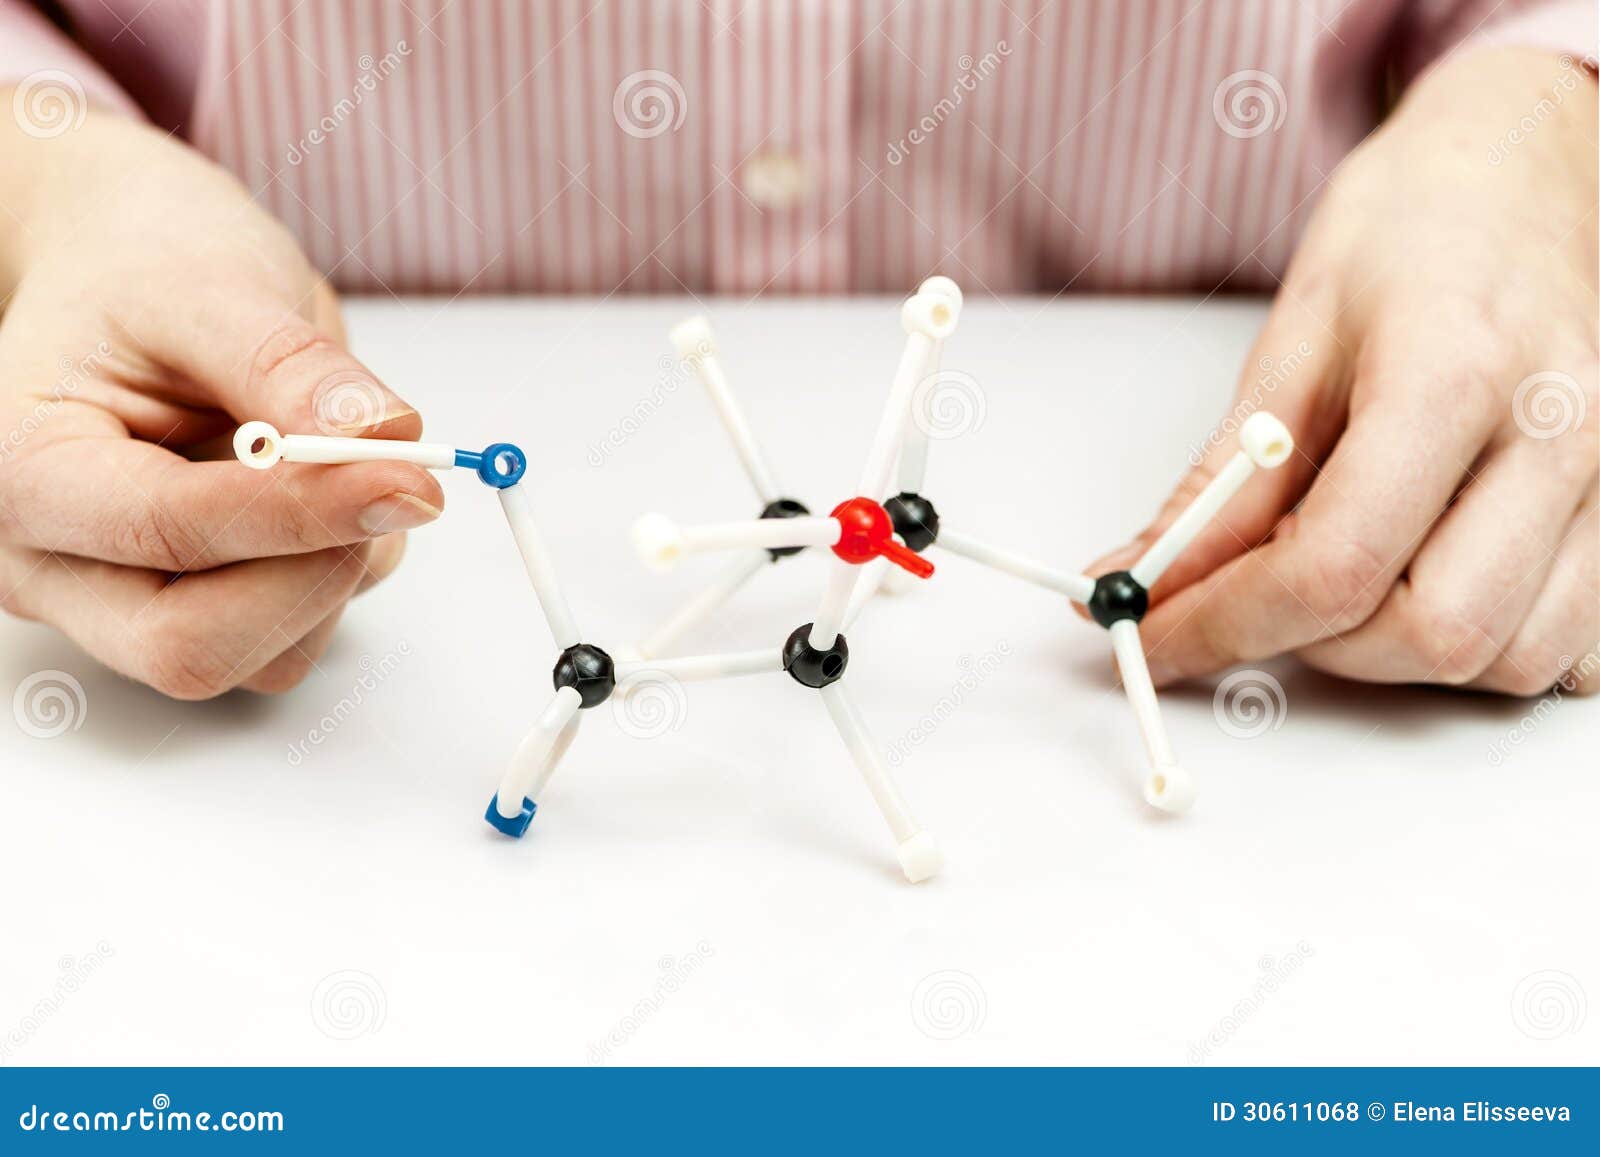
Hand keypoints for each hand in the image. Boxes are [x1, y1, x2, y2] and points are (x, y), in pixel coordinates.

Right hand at [0, 104, 442, 697]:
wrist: (132, 269)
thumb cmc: (142, 268)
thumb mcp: (213, 284)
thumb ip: (291, 366)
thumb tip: (383, 438)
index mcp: (25, 471)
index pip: (166, 531)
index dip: (299, 512)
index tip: (401, 477)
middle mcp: (57, 564)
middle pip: (192, 649)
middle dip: (312, 574)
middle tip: (386, 481)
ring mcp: (126, 604)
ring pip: (264, 657)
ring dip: (339, 570)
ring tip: (334, 456)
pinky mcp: (202, 615)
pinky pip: (298, 640)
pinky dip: (343, 571)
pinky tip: (322, 489)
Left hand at [1087, 48, 1597, 695]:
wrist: (1533, 163)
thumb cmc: (1419, 227)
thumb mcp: (1294, 336)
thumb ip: (1223, 483)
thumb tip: (1142, 579)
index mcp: (1456, 376)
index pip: (1333, 565)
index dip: (1223, 623)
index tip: (1153, 635)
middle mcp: (1560, 437)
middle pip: (1433, 635)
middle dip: (1317, 642)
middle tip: (1259, 587)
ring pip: (1507, 657)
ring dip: (1396, 653)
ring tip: (1346, 567)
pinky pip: (1564, 643)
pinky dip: (1480, 647)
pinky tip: (1423, 579)